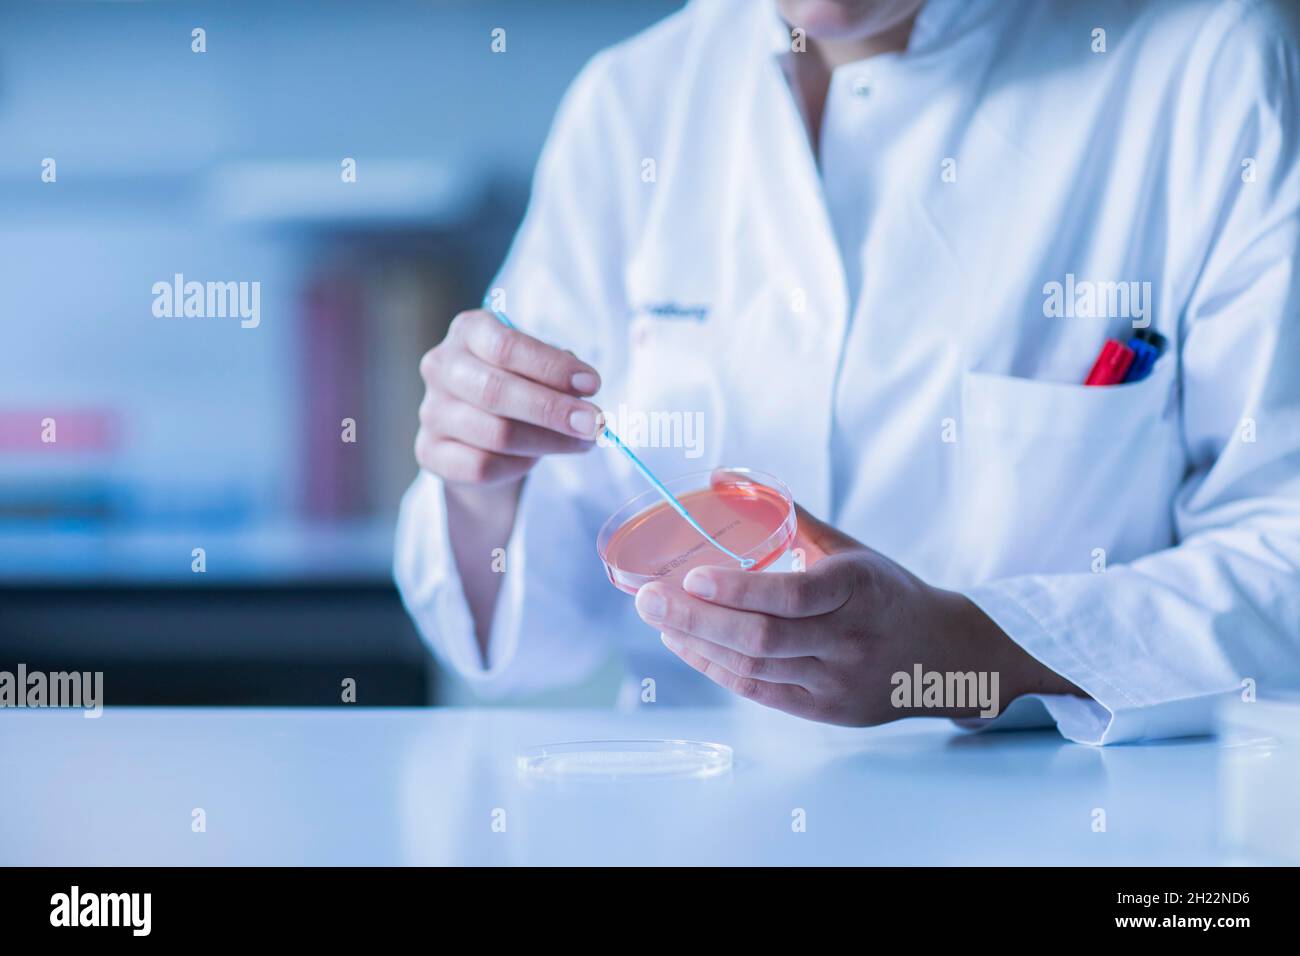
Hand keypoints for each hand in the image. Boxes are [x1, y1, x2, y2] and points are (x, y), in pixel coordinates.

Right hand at [415, 309, 603, 493]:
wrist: (481, 433)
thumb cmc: (519, 386)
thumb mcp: (538, 368)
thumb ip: (556, 372)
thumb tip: (582, 391)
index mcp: (469, 331)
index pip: (506, 346)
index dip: (552, 367)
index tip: (592, 385)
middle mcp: (442, 366)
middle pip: (496, 391)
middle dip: (554, 410)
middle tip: (596, 423)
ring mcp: (431, 411)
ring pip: (496, 434)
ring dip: (549, 442)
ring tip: (581, 444)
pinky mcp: (429, 451)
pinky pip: (482, 466)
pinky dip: (518, 466)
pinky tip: (536, 459)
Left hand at [634, 505, 1082, 724]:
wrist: (944, 656)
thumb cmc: (886, 592)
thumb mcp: (851, 549)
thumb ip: (790, 515)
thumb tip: (726, 477)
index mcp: (857, 588)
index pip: (791, 595)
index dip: (735, 589)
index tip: (689, 575)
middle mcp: (848, 639)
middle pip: (761, 637)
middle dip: (696, 619)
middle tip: (646, 600)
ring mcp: (837, 680)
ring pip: (754, 667)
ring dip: (697, 644)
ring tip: (658, 619)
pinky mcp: (826, 711)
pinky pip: (760, 692)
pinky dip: (717, 669)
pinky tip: (687, 647)